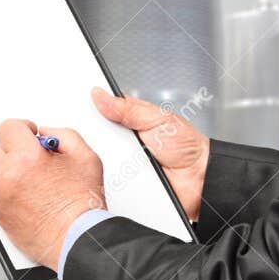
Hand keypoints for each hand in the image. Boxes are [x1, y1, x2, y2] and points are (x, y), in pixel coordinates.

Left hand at [0, 119, 104, 268]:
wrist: (77, 238)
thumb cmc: (82, 205)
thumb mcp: (85, 156)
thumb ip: (63, 134)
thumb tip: (47, 133)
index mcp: (26, 158)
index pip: (8, 128)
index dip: (22, 128)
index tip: (30, 134)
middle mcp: (8, 176)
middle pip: (0, 150)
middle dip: (18, 151)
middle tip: (38, 161)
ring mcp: (1, 197)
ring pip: (1, 173)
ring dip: (15, 173)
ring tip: (40, 184)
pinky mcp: (1, 214)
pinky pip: (2, 194)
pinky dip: (14, 193)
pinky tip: (34, 199)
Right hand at [92, 86, 208, 221]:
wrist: (200, 180)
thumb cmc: (186, 147)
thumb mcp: (157, 119)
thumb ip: (128, 108)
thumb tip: (101, 95)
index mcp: (131, 121)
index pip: (102, 113)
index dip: (90, 111)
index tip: (78, 108)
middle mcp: (124, 142)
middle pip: (96, 137)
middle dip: (92, 137)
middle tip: (96, 136)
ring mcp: (123, 163)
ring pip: (98, 160)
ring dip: (99, 158)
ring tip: (107, 156)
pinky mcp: (124, 184)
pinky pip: (107, 180)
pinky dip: (106, 178)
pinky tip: (107, 174)